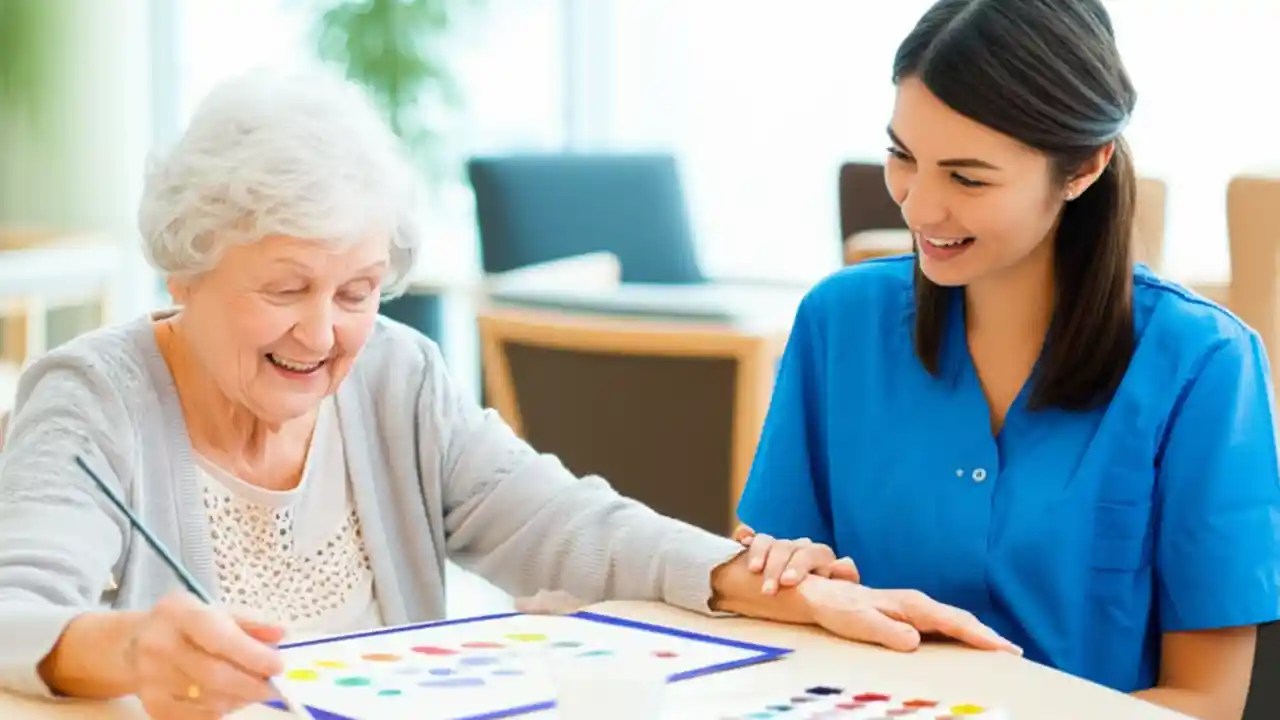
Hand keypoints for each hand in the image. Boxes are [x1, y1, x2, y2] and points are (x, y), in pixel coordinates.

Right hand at [127, 591, 284, 718]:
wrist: (130, 645)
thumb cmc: (183, 626)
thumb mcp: (213, 612)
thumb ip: (249, 624)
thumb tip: (281, 634)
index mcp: (179, 614)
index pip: (218, 637)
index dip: (251, 654)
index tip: (278, 666)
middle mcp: (159, 646)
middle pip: (213, 674)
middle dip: (250, 684)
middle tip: (273, 688)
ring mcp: (151, 679)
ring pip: (207, 699)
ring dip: (238, 698)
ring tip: (252, 690)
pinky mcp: (152, 705)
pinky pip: (195, 716)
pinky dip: (219, 711)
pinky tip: (229, 699)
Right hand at [733, 523, 858, 594]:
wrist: (800, 601)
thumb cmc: (820, 601)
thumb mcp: (833, 594)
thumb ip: (842, 579)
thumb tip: (845, 563)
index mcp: (818, 557)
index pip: (812, 553)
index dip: (799, 565)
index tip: (787, 583)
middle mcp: (798, 548)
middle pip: (786, 547)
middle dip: (775, 568)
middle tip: (768, 591)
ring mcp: (777, 547)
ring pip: (767, 540)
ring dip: (759, 553)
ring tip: (753, 571)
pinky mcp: (758, 549)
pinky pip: (750, 535)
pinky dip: (745, 534)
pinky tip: (741, 540)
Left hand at [798, 576, 1021, 654]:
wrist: (826, 596)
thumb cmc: (842, 610)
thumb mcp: (862, 623)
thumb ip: (889, 632)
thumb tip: (915, 642)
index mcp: (912, 605)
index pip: (953, 622)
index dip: (979, 636)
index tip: (1002, 648)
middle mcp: (918, 604)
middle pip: (961, 619)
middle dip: (988, 635)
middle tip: (1015, 653)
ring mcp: (916, 608)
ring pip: (955, 620)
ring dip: (979, 634)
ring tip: (1002, 650)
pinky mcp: (912, 614)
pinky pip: (945, 624)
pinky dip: (963, 632)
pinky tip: (969, 643)